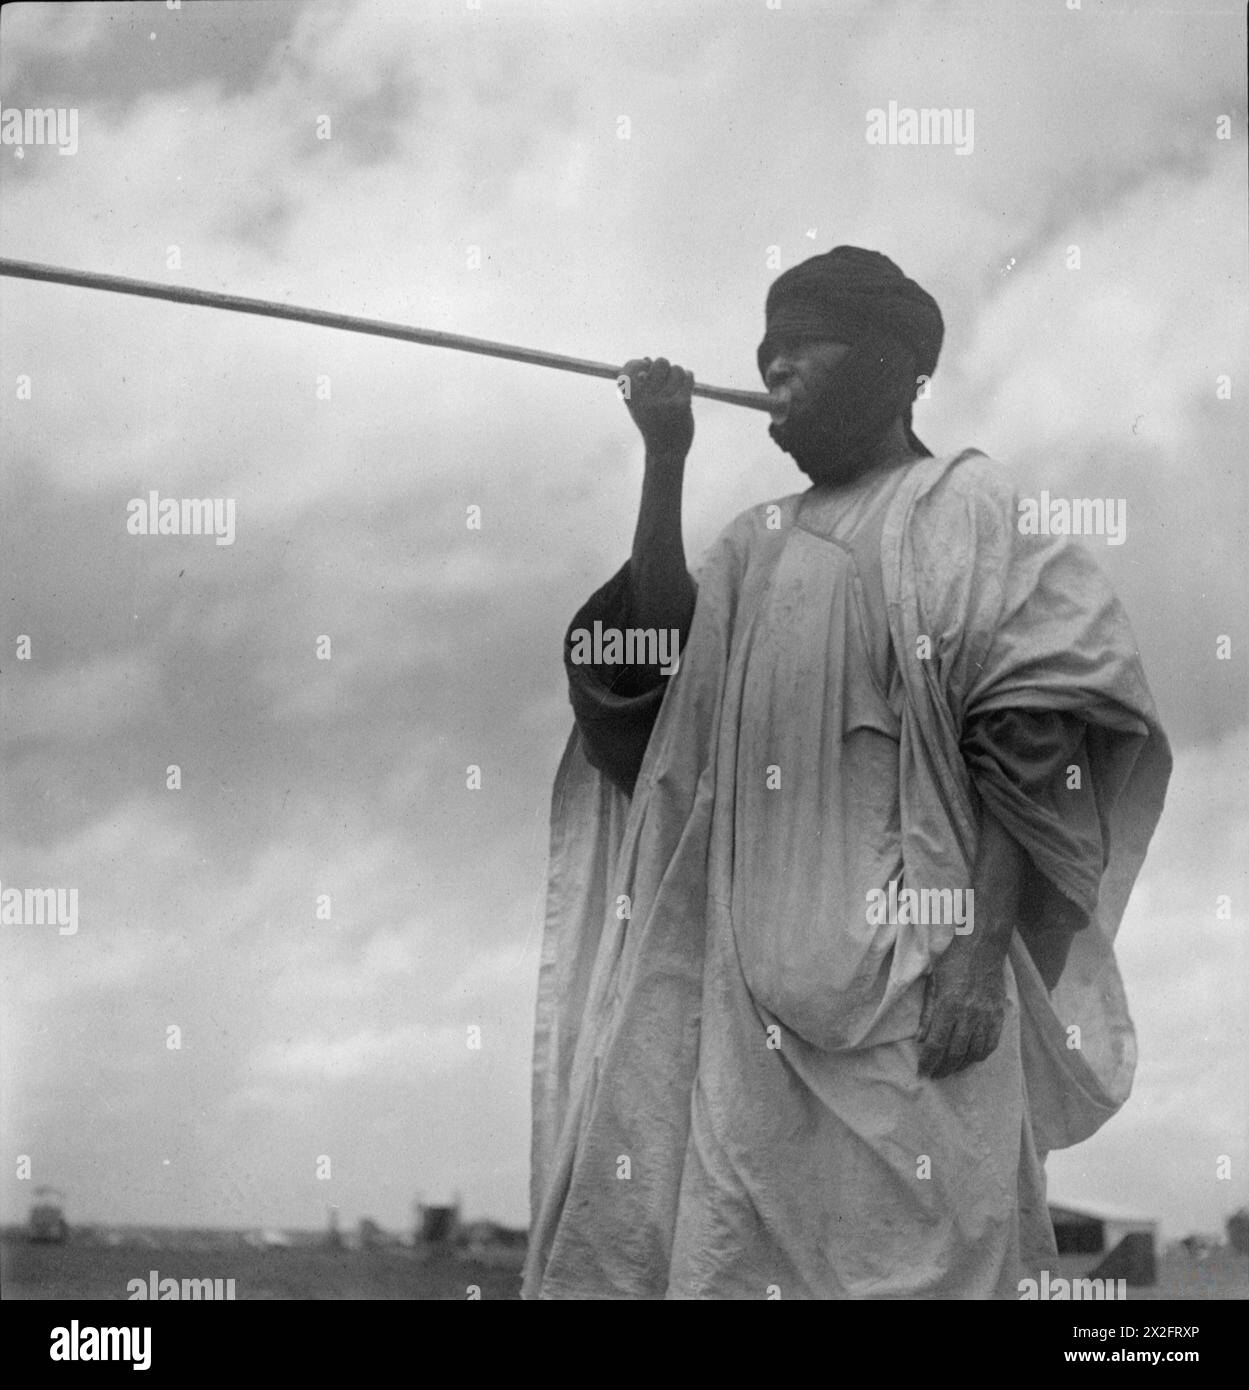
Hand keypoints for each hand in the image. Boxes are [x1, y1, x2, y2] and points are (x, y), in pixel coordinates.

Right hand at [620, 357, 694, 457]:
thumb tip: (648, 358)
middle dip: (665, 368)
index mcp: (630, 398)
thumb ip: (640, 382)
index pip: (627, 369)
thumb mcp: (640, 404)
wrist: (665, 451)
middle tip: (665, 381)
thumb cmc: (652, 424)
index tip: (645, 368)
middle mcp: (644, 398)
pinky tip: (686, 385)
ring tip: (676, 389)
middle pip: (660, 362)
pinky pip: (688, 377)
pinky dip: (688, 378)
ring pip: (677, 369)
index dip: (637, 364)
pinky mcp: (681, 404)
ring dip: (679, 375)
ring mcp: (663, 401)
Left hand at [916, 944, 1005, 1078]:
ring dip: (961, 1065)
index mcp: (948, 1005)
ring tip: (951, 1068)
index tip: (922, 1072)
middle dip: (943, 1068)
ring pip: (974, 1053)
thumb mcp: (932, 983)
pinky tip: (971, 1057)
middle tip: (935, 1075)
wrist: (983, 947)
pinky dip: (980, 1055)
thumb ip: (927, 1013)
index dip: (928, 1062)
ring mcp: (986, 1016)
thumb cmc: (953, 961)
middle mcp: (968, 1014)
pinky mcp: (999, 1015)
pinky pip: (991, 1044)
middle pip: (955, 1053)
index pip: (936, 1044)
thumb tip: (921, 1039)